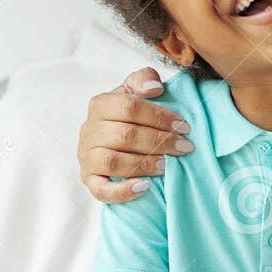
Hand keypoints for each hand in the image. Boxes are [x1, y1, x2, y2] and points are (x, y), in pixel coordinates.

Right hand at [78, 67, 193, 202]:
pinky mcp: (89, 180)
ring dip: (144, 164)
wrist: (111, 138)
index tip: (184, 126)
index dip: (159, 116)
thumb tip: (155, 88)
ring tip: (167, 165)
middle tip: (185, 147)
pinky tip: (145, 187)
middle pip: (125, 135)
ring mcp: (87, 156)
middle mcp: (89, 130)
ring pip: (113, 162)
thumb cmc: (128, 115)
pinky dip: (123, 191)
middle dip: (159, 141)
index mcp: (100, 104)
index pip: (129, 107)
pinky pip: (101, 190)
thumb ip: (143, 79)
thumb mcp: (134, 91)